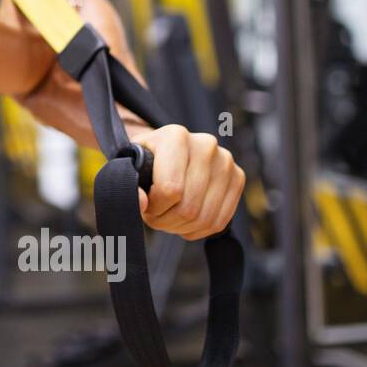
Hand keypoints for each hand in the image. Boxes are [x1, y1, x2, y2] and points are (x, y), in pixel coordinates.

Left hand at [131, 126, 243, 240]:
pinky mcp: (238, 178)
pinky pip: (219, 221)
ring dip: (181, 227)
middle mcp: (205, 145)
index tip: (145, 205)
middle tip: (155, 216)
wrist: (166, 151)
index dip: (155, 207)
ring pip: (205, 218)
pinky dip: (198, 230)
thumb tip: (142, 204)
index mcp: (175, 136)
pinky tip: (184, 221)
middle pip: (188, 208)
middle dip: (166, 221)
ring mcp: (225, 161)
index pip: (170, 189)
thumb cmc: (144, 161)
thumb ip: (128, 185)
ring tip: (168, 217)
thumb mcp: (128, 167)